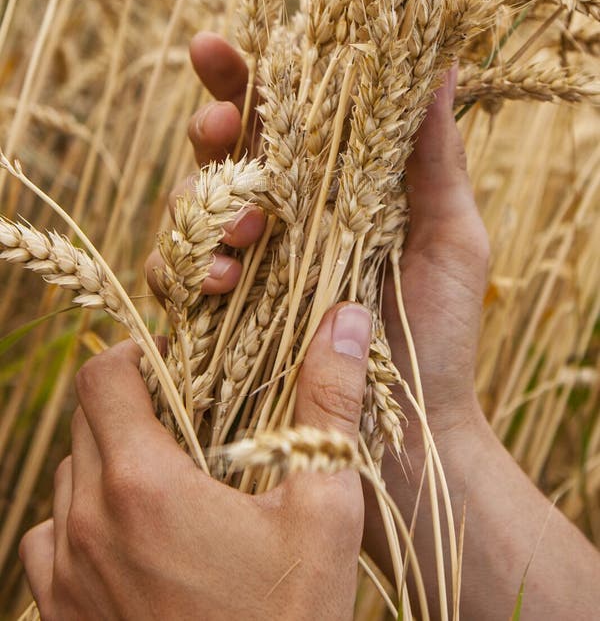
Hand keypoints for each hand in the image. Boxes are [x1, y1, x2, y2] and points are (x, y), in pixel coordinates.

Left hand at [20, 302, 372, 619]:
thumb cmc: (292, 619)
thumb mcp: (323, 506)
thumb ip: (328, 402)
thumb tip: (345, 318)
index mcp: (143, 485)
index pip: (102, 376)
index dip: (137, 354)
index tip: (176, 364)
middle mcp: (88, 524)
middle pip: (85, 421)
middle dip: (129, 403)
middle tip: (183, 416)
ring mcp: (65, 576)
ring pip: (66, 480)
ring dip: (106, 461)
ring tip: (165, 475)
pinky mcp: (61, 616)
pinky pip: (48, 542)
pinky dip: (80, 522)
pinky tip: (131, 537)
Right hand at [172, 34, 489, 585]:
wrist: (414, 434)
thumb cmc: (441, 333)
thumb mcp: (450, 236)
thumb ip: (436, 156)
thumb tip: (440, 65)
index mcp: (329, 187)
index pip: (275, 117)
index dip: (239, 77)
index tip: (211, 48)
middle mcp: (280, 219)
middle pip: (218, 153)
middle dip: (209, 131)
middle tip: (221, 134)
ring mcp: (245, 267)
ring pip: (189, 209)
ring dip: (204, 207)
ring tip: (247, 234)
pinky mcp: (218, 318)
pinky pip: (174, 277)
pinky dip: (188, 270)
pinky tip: (224, 284)